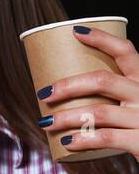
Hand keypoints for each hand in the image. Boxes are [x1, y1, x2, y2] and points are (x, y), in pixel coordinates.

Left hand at [38, 26, 138, 157]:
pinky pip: (106, 138)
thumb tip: (64, 92)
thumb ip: (112, 95)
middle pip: (103, 80)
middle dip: (68, 85)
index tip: (76, 32)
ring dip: (66, 117)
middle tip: (44, 94)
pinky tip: (66, 141)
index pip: (125, 51)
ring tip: (46, 122)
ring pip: (99, 112)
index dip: (102, 39)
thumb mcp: (134, 101)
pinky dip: (83, 140)